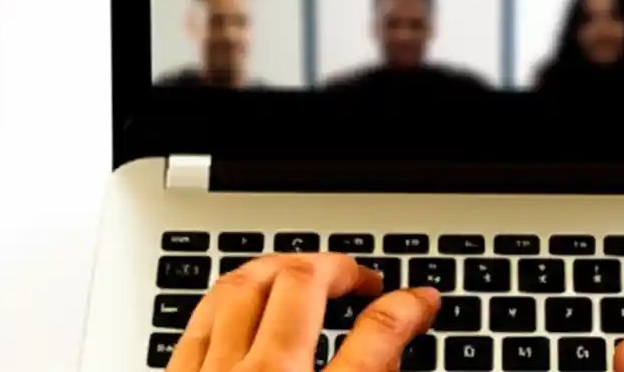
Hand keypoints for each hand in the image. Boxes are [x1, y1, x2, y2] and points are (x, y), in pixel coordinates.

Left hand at [166, 253, 438, 371]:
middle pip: (302, 286)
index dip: (408, 309)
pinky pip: (202, 317)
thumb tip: (388, 355)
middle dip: (340, 268)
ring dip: (283, 268)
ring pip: (244, 286)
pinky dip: (233, 294)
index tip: (422, 301)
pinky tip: (248, 296)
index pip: (378, 338)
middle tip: (363, 281)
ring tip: (309, 274)